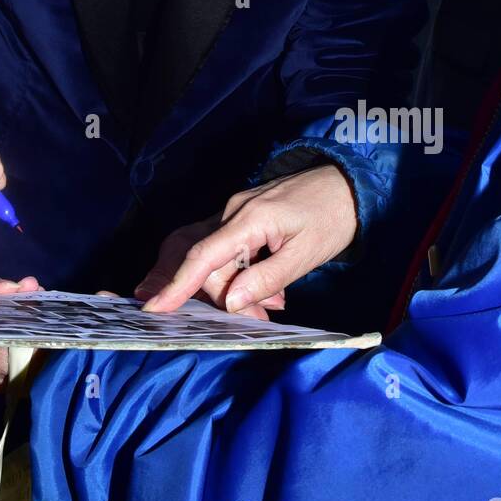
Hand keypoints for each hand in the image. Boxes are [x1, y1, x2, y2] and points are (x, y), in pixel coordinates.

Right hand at [136, 165, 357, 314]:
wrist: (346, 183)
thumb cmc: (332, 217)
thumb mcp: (306, 255)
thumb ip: (267, 278)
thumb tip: (231, 302)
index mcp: (248, 219)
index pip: (202, 256)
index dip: (177, 284)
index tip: (155, 309)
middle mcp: (231, 212)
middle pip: (208, 264)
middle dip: (226, 297)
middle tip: (263, 317)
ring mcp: (233, 211)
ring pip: (214, 258)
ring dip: (234, 286)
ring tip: (272, 301)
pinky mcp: (240, 216)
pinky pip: (224, 248)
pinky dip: (238, 272)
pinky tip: (264, 284)